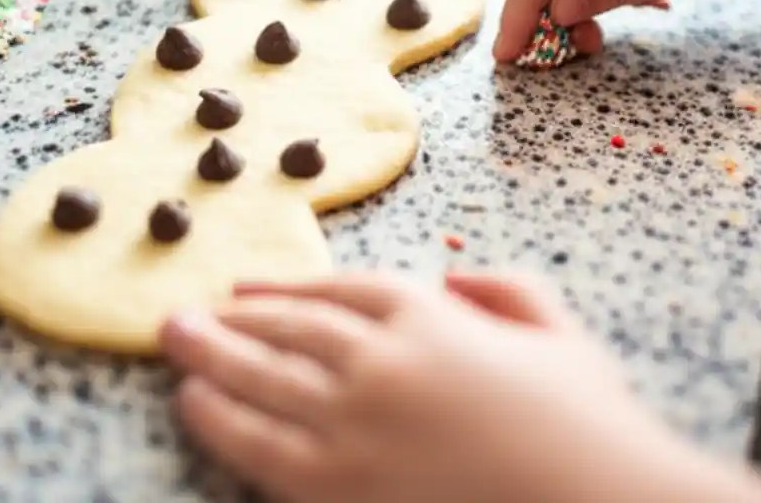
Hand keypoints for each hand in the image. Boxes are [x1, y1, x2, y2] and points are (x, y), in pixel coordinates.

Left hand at [160, 273, 760, 502]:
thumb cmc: (588, 424)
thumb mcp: (560, 335)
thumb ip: (506, 291)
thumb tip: (455, 279)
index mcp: (431, 316)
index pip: (342, 291)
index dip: (289, 287)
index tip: (249, 286)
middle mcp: (380, 360)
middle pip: (288, 327)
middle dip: (233, 316)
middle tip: (186, 311)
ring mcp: (354, 423)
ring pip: (263, 377)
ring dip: (211, 355)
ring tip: (172, 341)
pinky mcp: (339, 485)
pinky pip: (260, 444)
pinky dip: (218, 418)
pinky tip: (191, 403)